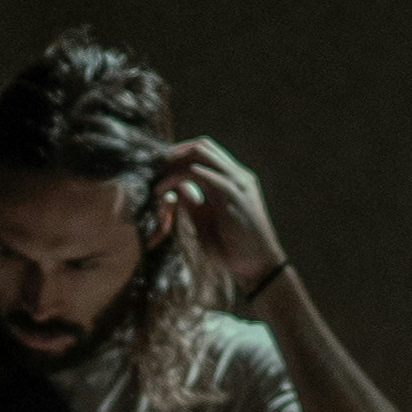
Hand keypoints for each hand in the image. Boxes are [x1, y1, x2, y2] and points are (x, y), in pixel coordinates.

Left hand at [158, 136, 284, 292]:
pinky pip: (208, 175)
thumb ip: (193, 203)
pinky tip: (169, 191)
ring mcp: (238, 184)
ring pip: (203, 154)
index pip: (205, 152)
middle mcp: (237, 176)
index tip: (159, 172)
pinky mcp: (236, 197)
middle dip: (175, 154)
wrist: (257, 266)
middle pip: (203, 145)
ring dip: (176, 165)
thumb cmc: (232, 248)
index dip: (179, 155)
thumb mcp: (206, 221)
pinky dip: (184, 177)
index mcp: (233, 180)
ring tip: (158, 183)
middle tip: (154, 172)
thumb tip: (176, 189)